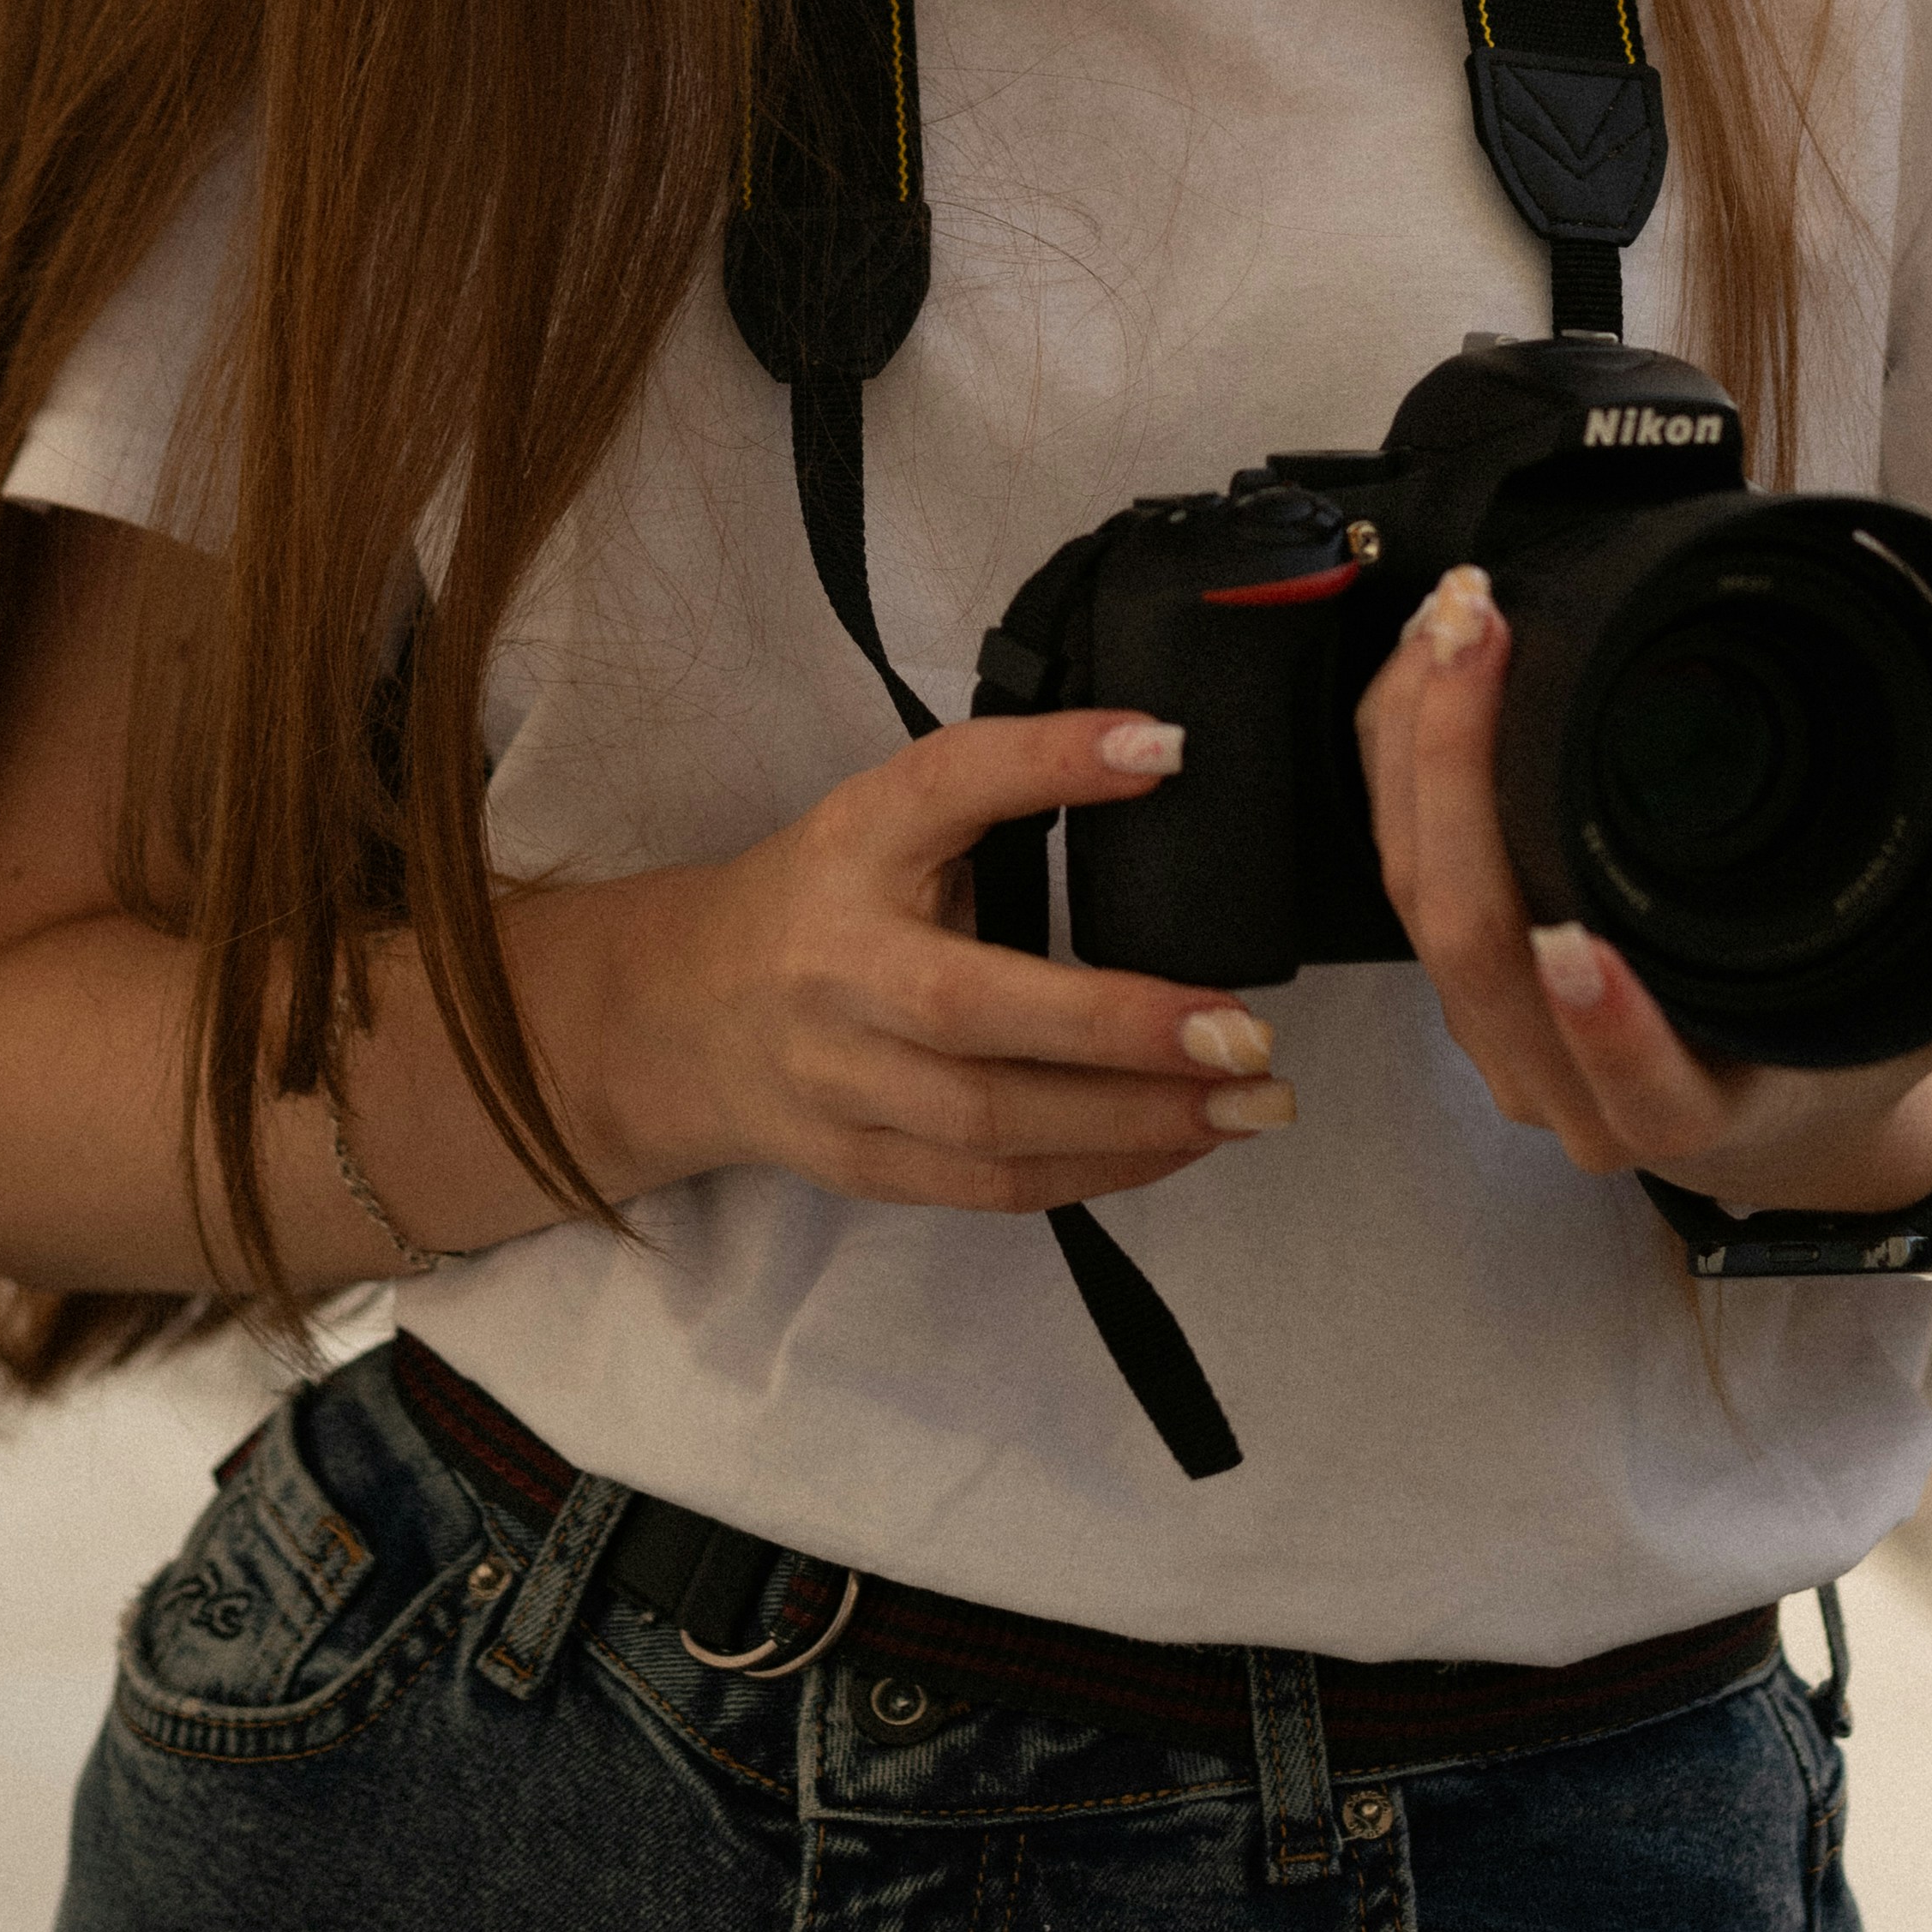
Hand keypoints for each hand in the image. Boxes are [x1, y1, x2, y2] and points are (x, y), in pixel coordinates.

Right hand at [584, 708, 1296, 1217]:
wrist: (683, 1016)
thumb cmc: (824, 901)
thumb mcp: (892, 819)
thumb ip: (999, 800)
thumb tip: (1166, 765)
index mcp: (853, 843)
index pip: (947, 783)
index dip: (1052, 762)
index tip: (1167, 748)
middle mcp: (837, 965)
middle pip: (972, 1006)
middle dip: (1120, 1025)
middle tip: (1244, 1027)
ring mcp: (841, 1079)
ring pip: (993, 1120)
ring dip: (1138, 1121)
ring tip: (1249, 1100)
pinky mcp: (860, 1163)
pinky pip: (993, 1183)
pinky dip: (1101, 1169)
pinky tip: (1184, 1143)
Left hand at [1355, 565, 1931, 1220]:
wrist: (1780, 1107)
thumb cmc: (1855, 1041)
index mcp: (1696, 1114)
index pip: (1634, 1089)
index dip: (1602, 1025)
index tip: (1577, 940)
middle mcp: (1576, 1087)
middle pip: (1473, 956)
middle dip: (1456, 788)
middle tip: (1479, 644)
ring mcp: (1503, 1030)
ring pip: (1416, 902)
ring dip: (1415, 753)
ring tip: (1449, 623)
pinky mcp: (1464, 963)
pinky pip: (1398, 864)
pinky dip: (1401, 760)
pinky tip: (1420, 661)